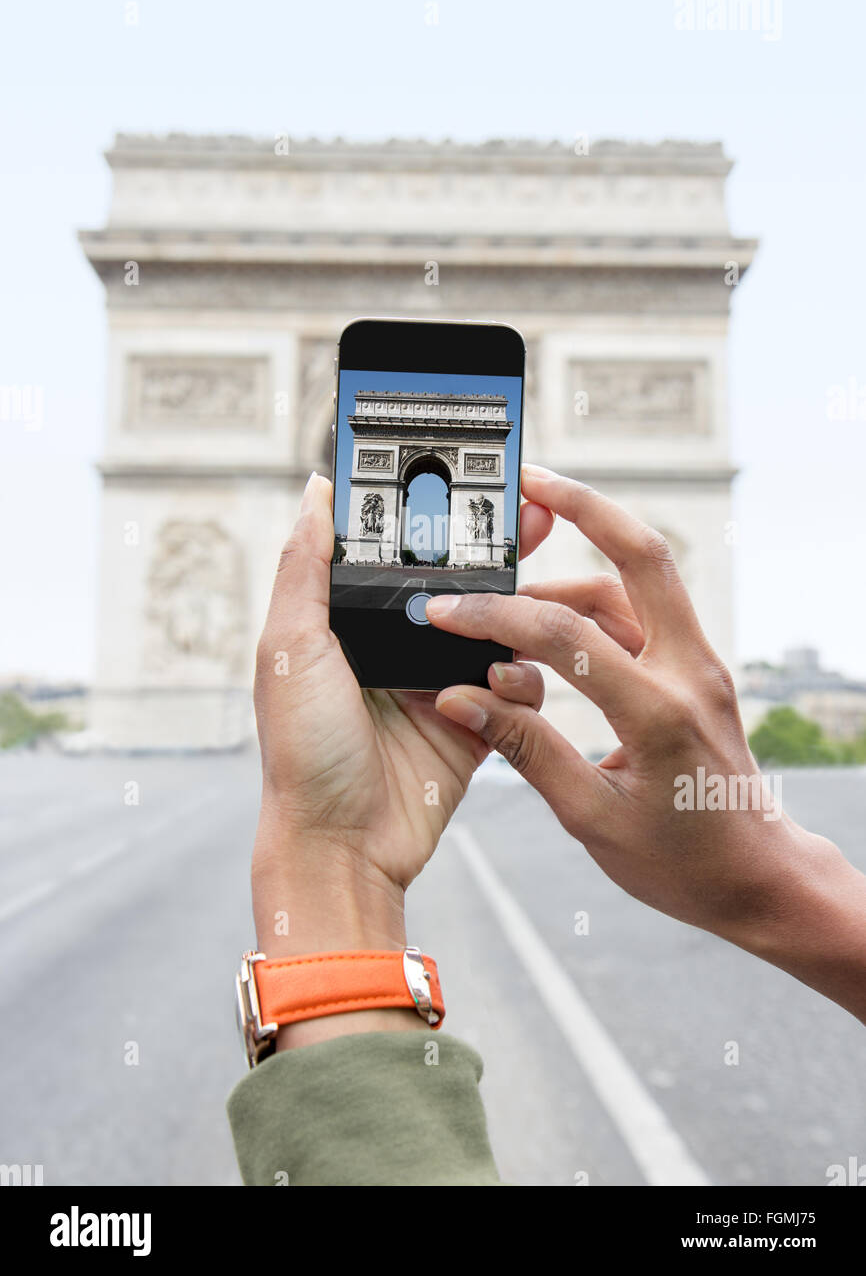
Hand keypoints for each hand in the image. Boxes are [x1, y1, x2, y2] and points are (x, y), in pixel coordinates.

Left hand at [250, 469, 553, 1043]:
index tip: (468, 473)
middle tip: (532, 514)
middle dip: (496, 547)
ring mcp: (442, 684)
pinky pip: (518, 689)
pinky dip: (519, 683)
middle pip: (460, 581)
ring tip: (533, 601)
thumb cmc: (303, 751)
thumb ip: (305, 567)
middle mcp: (399, 645)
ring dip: (519, 615)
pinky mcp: (477, 725)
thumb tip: (318, 489)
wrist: (342, 846)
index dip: (432, 512)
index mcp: (352, 620)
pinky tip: (499, 688)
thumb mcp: (290, 648)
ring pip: (500, 630)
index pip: (400, 549)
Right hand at [427, 465, 865, 1021]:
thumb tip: (461, 700)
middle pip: (642, 555)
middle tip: (530, 481)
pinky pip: (643, 615)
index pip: (565, 635)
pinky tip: (549, 631)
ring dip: (577, 569)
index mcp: (660, 714)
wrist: (759, 877)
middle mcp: (690, 673)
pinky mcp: (696, 670)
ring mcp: (699, 666)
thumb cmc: (682, 863)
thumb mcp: (592, 818)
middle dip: (585, 507)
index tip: (444, 611)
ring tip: (511, 595)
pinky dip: (596, 607)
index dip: (495, 616)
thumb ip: (525, 750)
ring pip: (638, 582)